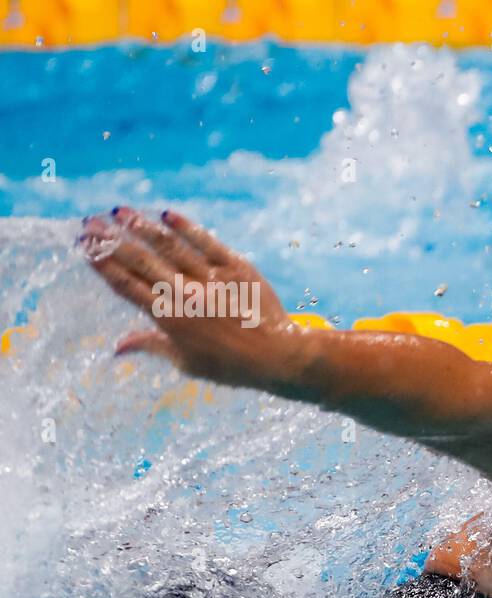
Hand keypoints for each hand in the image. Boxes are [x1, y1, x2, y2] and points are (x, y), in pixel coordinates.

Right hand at [82, 207, 311, 390]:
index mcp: (170, 320)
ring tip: (120, 212)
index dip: (103, 265)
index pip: (128, 286)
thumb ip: (152, 346)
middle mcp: (187, 296)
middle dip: (112, 241)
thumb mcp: (187, 363)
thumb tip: (116, 347)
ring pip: (170, 247)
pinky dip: (186, 228)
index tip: (85, 247)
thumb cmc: (231, 365)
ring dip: (142, 227)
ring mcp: (212, 280)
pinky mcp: (237, 268)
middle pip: (141, 262)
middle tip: (90, 222)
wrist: (279, 356)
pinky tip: (167, 214)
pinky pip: (207, 243)